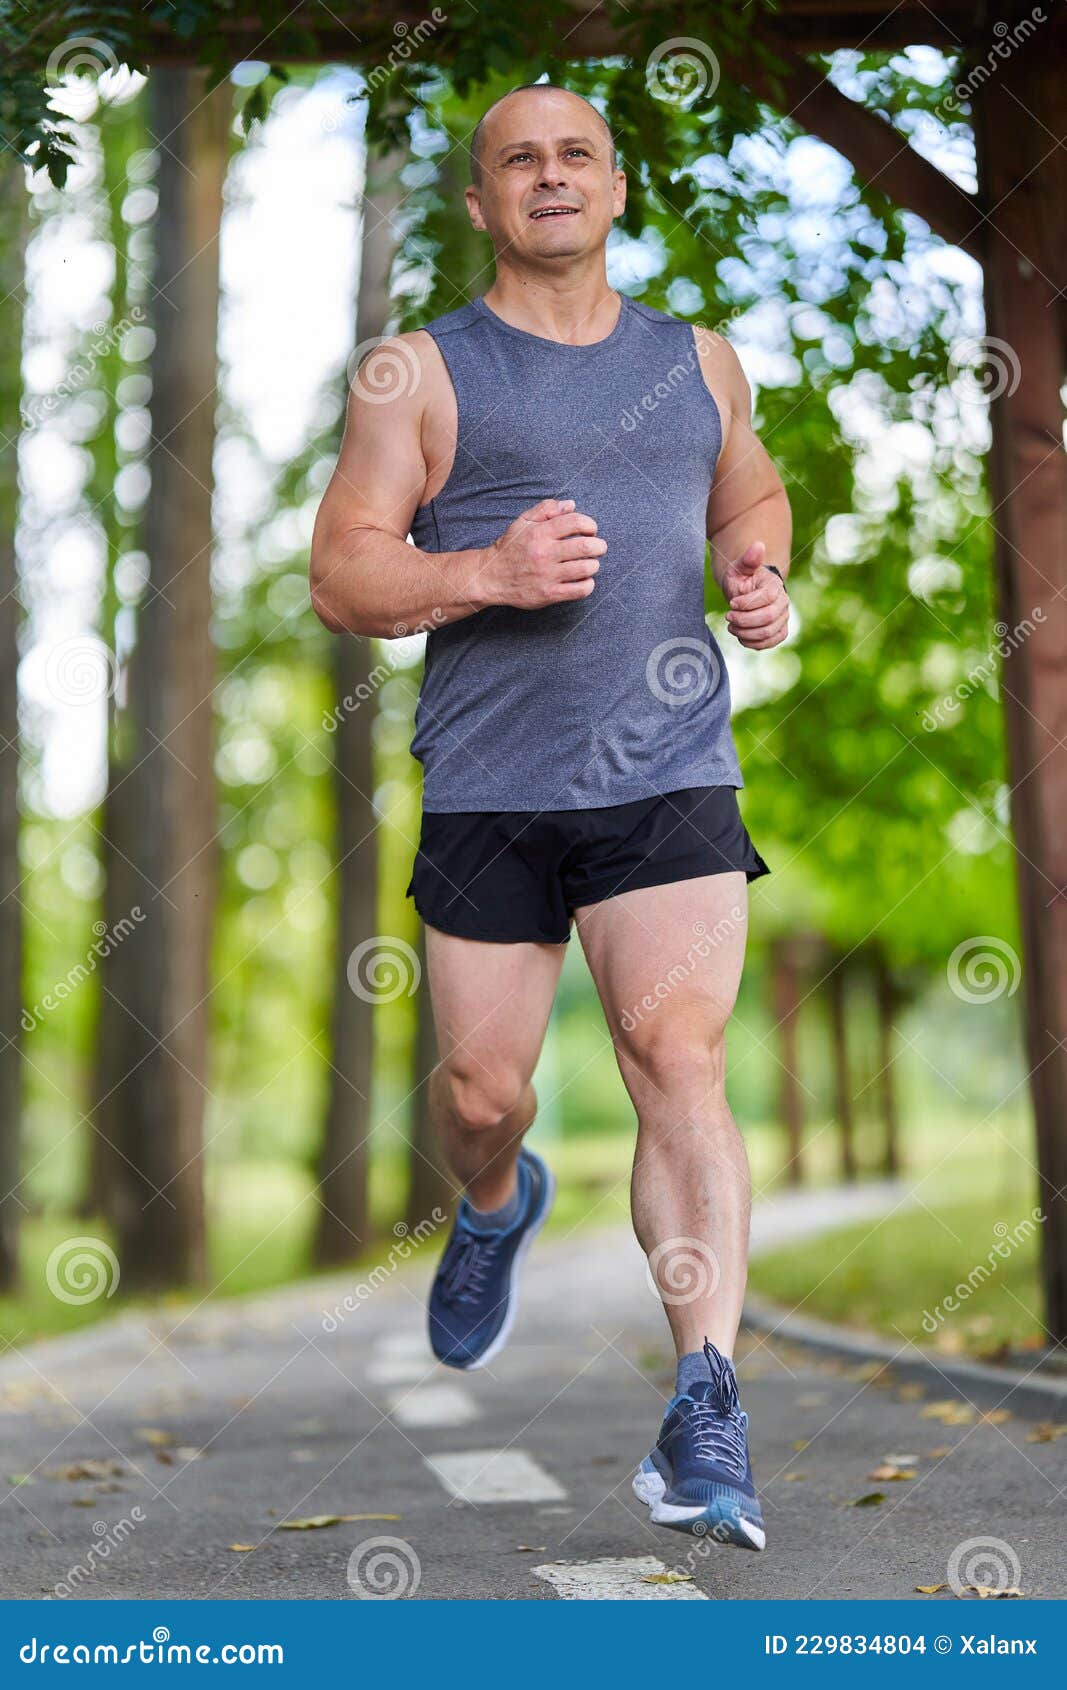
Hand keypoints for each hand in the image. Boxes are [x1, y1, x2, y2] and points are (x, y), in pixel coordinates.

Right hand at [479, 498, 605, 609]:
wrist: (491, 576)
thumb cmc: (510, 548)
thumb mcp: (522, 522)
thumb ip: (546, 509)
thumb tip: (571, 505)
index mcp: (539, 533)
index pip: (576, 522)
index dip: (590, 525)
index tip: (590, 530)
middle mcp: (544, 553)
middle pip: (586, 546)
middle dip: (599, 546)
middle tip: (599, 548)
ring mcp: (547, 575)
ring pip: (586, 568)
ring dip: (593, 565)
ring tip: (589, 564)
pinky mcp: (548, 594)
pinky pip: (579, 590)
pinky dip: (588, 584)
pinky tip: (584, 580)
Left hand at [722, 540, 788, 648]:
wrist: (747, 592)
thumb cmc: (742, 579)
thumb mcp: (739, 567)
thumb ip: (748, 559)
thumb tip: (758, 545)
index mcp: (774, 585)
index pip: (766, 598)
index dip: (746, 604)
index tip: (732, 603)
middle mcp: (783, 601)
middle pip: (768, 618)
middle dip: (744, 620)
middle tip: (728, 617)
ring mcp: (783, 617)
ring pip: (768, 632)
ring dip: (745, 633)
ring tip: (732, 627)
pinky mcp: (780, 631)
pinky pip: (771, 642)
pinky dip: (753, 643)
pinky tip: (741, 636)